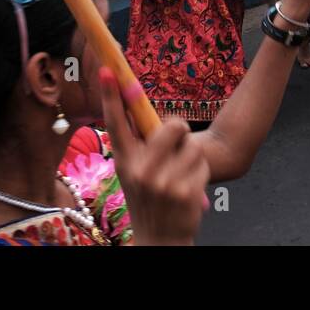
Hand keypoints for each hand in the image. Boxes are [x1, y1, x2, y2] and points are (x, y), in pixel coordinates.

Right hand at [97, 66, 208, 245]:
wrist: (160, 239)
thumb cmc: (150, 198)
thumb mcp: (135, 172)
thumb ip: (140, 144)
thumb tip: (140, 105)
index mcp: (124, 161)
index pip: (116, 122)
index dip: (111, 95)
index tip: (107, 70)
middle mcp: (139, 171)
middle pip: (173, 125)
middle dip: (180, 131)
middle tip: (175, 147)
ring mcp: (162, 183)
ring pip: (192, 145)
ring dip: (191, 158)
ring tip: (179, 177)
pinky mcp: (184, 193)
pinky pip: (201, 164)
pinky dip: (200, 174)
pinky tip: (188, 191)